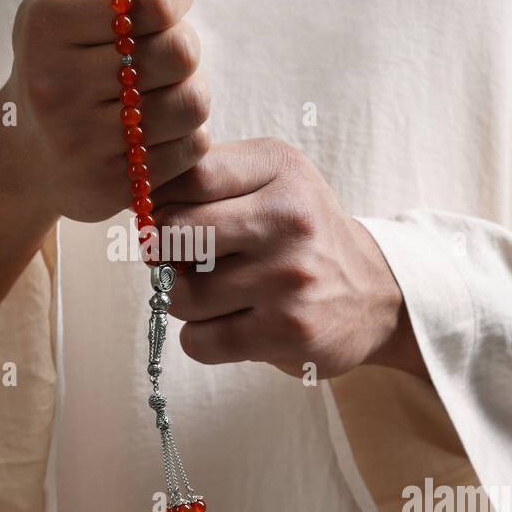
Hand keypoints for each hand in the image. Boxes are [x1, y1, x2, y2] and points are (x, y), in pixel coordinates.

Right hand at [0, 0, 211, 333]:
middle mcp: (57, 84)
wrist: (26, 152)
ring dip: (186, 94)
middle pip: (180, 51)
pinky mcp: (112, 186)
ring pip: (192, 103)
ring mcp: (82, 141)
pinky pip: (191, 149)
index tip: (156, 6)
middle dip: (179, 49)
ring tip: (156, 95)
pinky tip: (153, 134)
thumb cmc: (58, 59)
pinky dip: (183, 137)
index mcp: (46, 24)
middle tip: (154, 57)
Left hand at [151, 138, 426, 380]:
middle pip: (173, 236)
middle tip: (183, 261)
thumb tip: (136, 197)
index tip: (170, 218)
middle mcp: (289, 220)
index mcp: (280, 170)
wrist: (375, 293)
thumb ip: (208, 176)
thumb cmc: (301, 232)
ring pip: (179, 294)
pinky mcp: (286, 332)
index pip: (189, 177)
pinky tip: (231, 324)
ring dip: (183, 300)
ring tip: (217, 294)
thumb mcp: (272, 179)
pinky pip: (199, 341)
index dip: (162, 202)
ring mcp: (288, 279)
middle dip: (163, 254)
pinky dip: (201, 338)